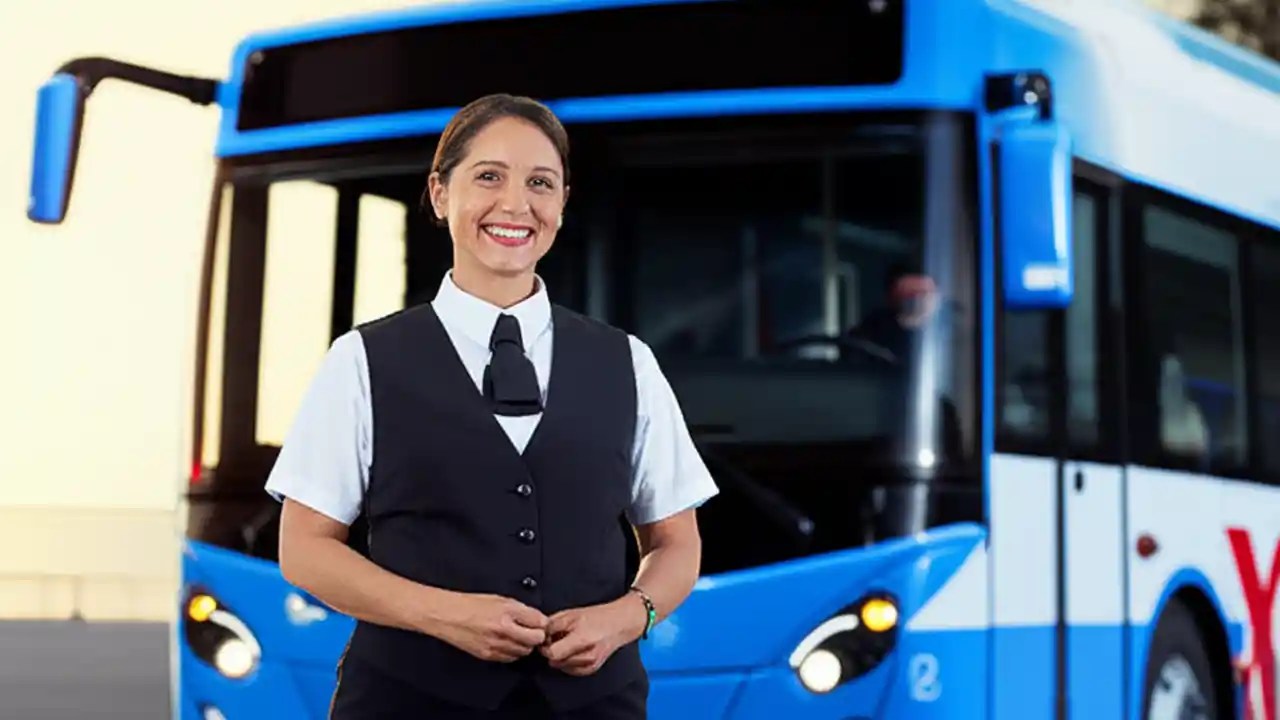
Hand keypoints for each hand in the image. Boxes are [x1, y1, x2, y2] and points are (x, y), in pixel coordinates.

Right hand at [435, 593, 549, 662]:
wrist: (447, 615)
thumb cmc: (470, 604)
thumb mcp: (499, 599)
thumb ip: (520, 609)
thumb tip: (537, 618)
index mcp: (507, 611)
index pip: (539, 622)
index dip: (542, 623)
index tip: (541, 623)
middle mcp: (503, 629)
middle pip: (535, 640)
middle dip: (537, 636)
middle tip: (533, 632)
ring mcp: (495, 644)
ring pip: (524, 652)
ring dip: (525, 645)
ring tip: (517, 637)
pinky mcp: (488, 655)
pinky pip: (510, 658)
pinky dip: (512, 652)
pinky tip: (506, 643)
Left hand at [539, 595, 647, 675]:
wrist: (620, 624)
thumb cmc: (596, 616)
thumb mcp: (571, 614)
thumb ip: (552, 625)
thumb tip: (538, 635)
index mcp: (582, 639)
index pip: (552, 654)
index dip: (545, 646)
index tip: (546, 638)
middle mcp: (587, 655)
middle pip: (555, 662)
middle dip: (551, 651)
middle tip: (556, 638)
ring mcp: (591, 664)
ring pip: (561, 667)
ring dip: (559, 656)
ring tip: (567, 642)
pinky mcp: (592, 669)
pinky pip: (570, 670)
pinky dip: (567, 661)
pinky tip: (573, 650)